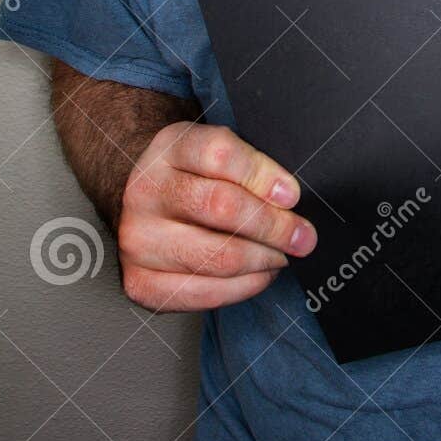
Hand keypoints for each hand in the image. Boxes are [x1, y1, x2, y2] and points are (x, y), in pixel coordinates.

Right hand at [117, 121, 316, 312]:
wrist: (145, 202)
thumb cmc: (196, 176)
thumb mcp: (218, 152)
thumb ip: (251, 166)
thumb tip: (289, 201)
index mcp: (170, 147)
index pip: (219, 154)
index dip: (262, 175)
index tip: (292, 196)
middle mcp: (145, 191)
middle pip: (221, 207)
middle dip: (273, 226)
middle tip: (303, 236)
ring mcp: (137, 240)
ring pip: (217, 256)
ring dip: (263, 259)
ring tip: (283, 255)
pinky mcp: (140, 283)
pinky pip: (203, 293)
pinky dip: (243, 287)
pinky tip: (259, 274)